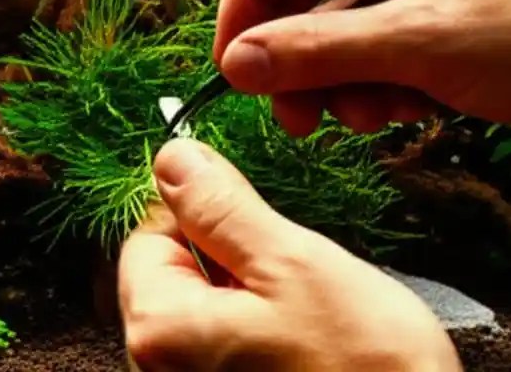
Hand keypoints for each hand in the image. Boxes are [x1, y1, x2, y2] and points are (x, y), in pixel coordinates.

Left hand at [118, 138, 461, 371]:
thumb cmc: (365, 368)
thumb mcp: (292, 263)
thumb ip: (222, 208)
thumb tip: (173, 160)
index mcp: (160, 331)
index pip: (145, 237)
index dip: (200, 210)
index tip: (249, 208)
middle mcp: (162, 371)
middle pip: (172, 279)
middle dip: (227, 259)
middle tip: (289, 267)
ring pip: (205, 314)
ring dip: (248, 298)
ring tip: (306, 311)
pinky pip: (227, 352)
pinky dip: (260, 335)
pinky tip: (306, 343)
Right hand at [213, 0, 510, 135]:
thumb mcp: (416, 44)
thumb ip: (317, 50)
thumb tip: (234, 64)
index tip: (234, 63)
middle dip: (296, 53)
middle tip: (294, 116)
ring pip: (333, 20)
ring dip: (337, 76)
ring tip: (366, 118)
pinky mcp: (433, 4)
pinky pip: (370, 40)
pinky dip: (372, 80)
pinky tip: (403, 110)